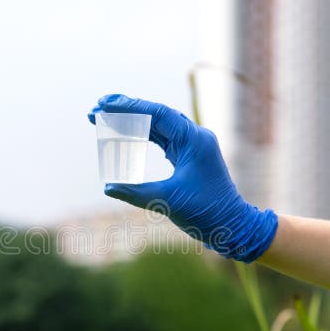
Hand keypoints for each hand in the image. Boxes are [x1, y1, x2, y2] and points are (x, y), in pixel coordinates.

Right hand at [87, 93, 276, 262]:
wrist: (233, 226)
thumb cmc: (206, 213)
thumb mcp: (167, 201)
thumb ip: (135, 193)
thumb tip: (107, 187)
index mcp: (194, 140)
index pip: (158, 114)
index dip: (129, 106)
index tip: (104, 104)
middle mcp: (195, 137)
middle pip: (156, 115)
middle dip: (125, 110)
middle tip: (96, 109)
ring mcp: (192, 145)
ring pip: (158, 125)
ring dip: (132, 121)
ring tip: (104, 118)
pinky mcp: (189, 156)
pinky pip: (163, 138)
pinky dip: (142, 134)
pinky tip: (124, 133)